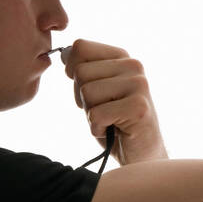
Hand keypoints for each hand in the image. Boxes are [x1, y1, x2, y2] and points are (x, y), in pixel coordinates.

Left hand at [59, 38, 167, 165]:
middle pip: (81, 72)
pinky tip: (114, 130)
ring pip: (87, 92)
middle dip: (83, 98)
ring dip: (91, 114)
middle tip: (104, 110)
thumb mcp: (96, 90)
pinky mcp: (139, 108)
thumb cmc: (115, 122)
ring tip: (110, 120)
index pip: (80, 47)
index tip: (91, 91)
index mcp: (123, 57)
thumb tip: (62, 53)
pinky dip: (98, 128)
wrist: (141, 154)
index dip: (73, 72)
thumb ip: (83, 69)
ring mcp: (139, 85)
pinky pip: (96, 114)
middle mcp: (134, 66)